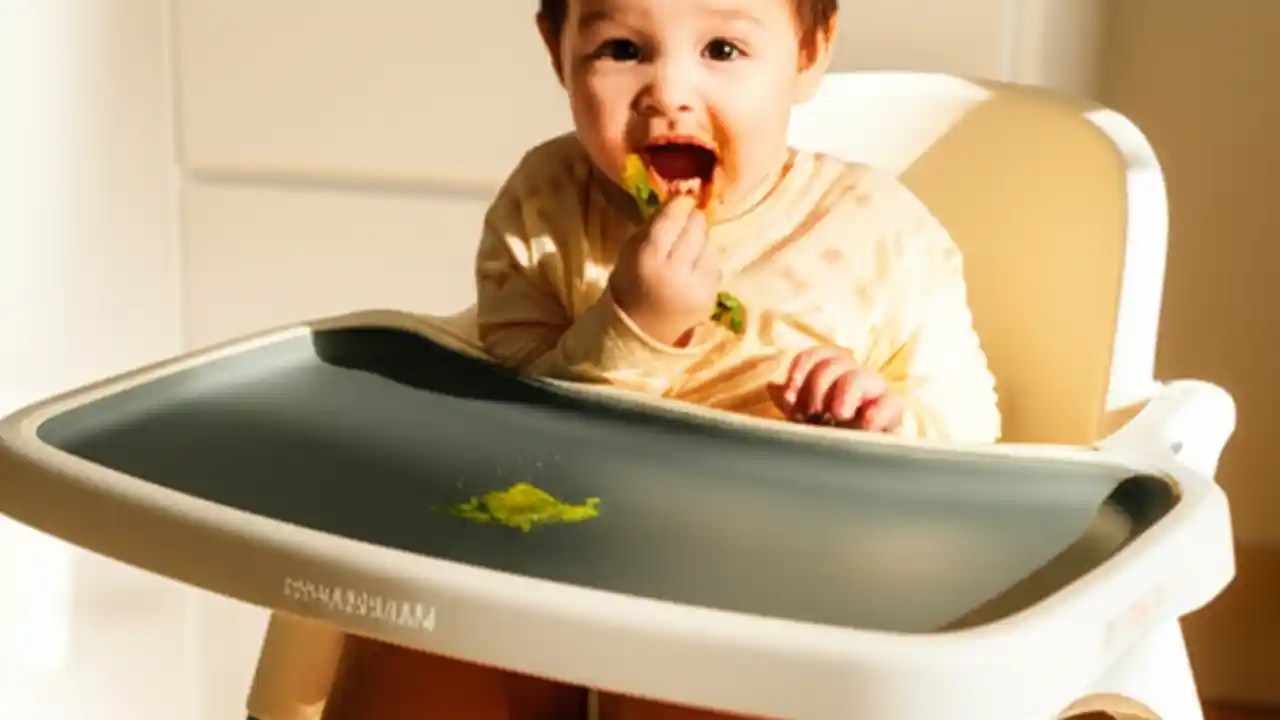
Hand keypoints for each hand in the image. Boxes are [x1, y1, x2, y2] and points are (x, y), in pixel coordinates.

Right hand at [609, 195, 720, 346]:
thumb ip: (654, 225)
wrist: (641, 329)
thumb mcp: (631, 250)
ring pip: (710, 245)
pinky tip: (692, 270)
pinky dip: (706, 262)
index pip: (672, 219)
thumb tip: (681, 199)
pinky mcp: (711, 298)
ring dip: (700, 242)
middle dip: (693, 220)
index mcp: (649, 259)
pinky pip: (715, 266)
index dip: (681, 204)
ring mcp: (697, 288)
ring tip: (686, 252)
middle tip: (686, 223)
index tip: (684, 198)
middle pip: (697, 228)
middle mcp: (675, 273)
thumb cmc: (631, 282)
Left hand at [767, 346, 903, 431]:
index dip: (802, 367)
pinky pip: (891, 404)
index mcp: (833, 373)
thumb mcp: (804, 419)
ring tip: (837, 415)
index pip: (819, 355)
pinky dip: (878, 413)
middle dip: (818, 386)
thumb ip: (790, 403)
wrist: (855, 464)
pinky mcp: (892, 414)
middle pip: (835, 363)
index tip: (790, 393)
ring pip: (861, 376)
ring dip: (844, 393)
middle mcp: (854, 377)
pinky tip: (866, 425)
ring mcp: (875, 393)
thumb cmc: (829, 434)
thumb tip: (772, 386)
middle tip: (812, 413)